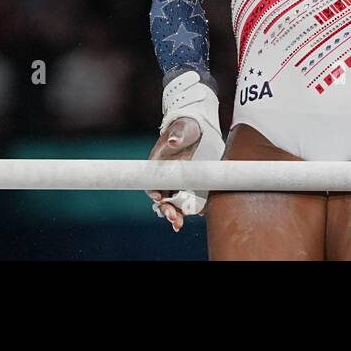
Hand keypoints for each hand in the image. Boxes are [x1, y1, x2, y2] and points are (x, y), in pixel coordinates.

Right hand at [145, 116, 202, 232]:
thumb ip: (177, 135)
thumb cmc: (185, 127)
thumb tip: (173, 141)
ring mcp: (181, 182)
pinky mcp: (194, 184)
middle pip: (163, 199)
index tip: (158, 198)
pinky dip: (192, 209)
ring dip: (176, 214)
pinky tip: (198, 214)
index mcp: (158, 166)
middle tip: (172, 218)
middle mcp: (168, 177)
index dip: (153, 193)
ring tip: (178, 224)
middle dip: (166, 210)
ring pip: (176, 203)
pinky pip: (191, 200)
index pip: (151, 184)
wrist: (199, 127)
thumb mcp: (181, 128)